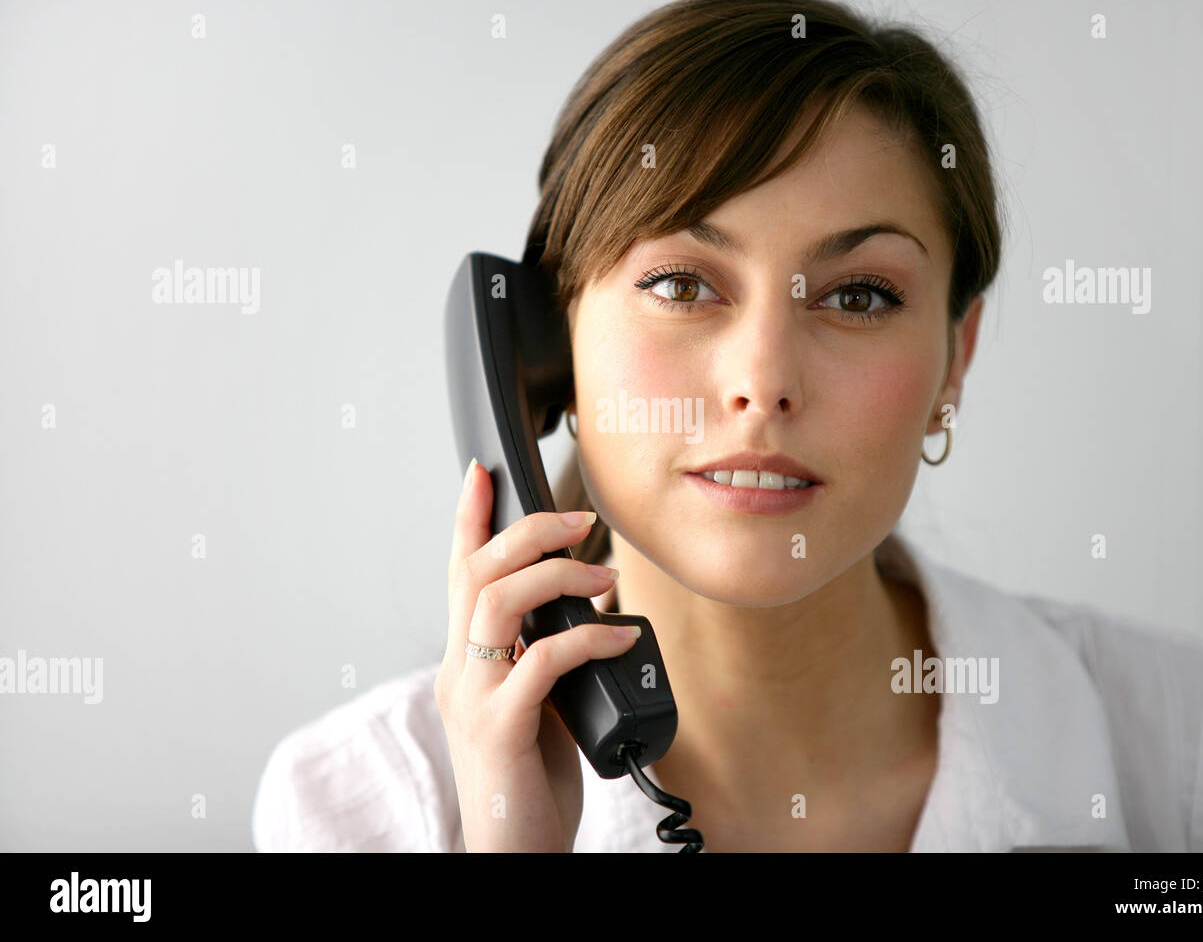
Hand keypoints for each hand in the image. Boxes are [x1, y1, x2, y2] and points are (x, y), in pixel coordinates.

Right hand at [436, 461, 636, 851]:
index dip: (468, 517)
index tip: (482, 472)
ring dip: (558, 576)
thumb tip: (586, 612)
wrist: (516, 851)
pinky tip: (621, 636)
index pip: (460, 572)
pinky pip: (543, 659)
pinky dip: (589, 637)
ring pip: (499, 601)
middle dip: (530, 530)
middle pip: (478, 570)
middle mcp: (460, 670)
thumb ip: (543, 657)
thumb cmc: (530, 781)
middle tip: (581, 522)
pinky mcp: (499, 726)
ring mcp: (474, 697)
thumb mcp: (536, 704)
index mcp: (467, 660)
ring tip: (605, 579)